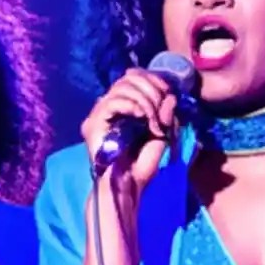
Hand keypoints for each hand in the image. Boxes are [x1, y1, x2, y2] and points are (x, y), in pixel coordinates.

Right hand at [81, 68, 178, 192]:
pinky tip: (141, 117)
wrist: (128, 186)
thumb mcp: (161, 136)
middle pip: (127, 78)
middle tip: (160, 109)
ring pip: (121, 87)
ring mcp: (98, 114)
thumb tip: (171, 96)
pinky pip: (113, 101)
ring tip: (151, 119)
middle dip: (150, 88)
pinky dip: (132, 105)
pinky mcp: (93, 123)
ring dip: (145, 99)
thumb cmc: (142, 165)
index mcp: (122, 107)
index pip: (132, 78)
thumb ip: (165, 115)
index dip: (151, 79)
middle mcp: (107, 107)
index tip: (167, 91)